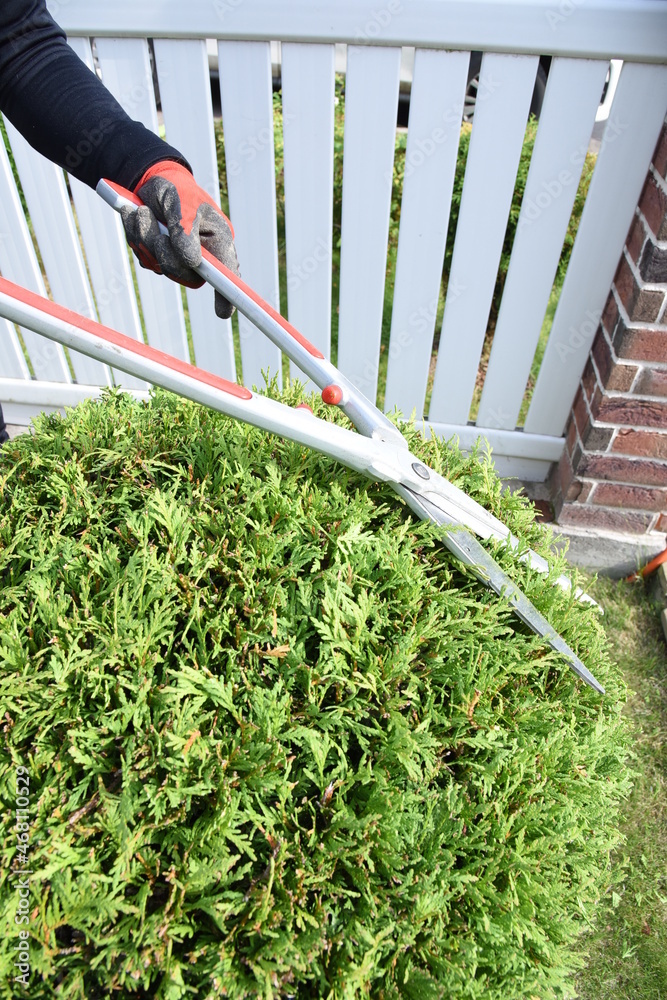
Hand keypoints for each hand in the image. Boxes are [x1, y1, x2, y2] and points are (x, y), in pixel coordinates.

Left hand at [120, 160, 239, 318]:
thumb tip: (191, 260)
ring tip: (143, 212)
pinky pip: (143, 257)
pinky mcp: (156, 259)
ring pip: (159, 265)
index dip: (227, 296)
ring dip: (146, 237)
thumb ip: (187, 230)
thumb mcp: (184, 202)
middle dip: (166, 253)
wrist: (153, 183)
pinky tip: (138, 217)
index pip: (227, 276)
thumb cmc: (178, 191)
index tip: (224, 312)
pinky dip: (136, 235)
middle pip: (185, 275)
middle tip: (159, 231)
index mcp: (218, 245)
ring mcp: (177, 261)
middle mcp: (200, 259)